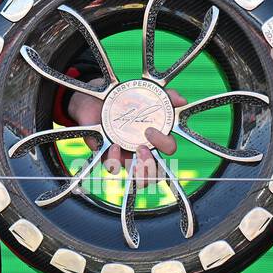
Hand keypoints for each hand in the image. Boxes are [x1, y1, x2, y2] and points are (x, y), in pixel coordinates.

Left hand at [66, 77, 185, 189]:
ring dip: (140, 172)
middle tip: (142, 147)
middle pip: (156, 172)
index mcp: (152, 136)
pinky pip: (114, 169)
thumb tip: (181, 100)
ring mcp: (125, 156)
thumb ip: (163, 96)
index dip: (166, 144)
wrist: (91, 100)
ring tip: (133, 154)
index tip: (152, 131)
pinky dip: (115, 161)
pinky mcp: (107, 157)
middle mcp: (140, 150)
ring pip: (138, 178)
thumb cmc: (121, 100)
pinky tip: (114, 147)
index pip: (168, 148)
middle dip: (153, 165)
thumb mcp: (142, 93)